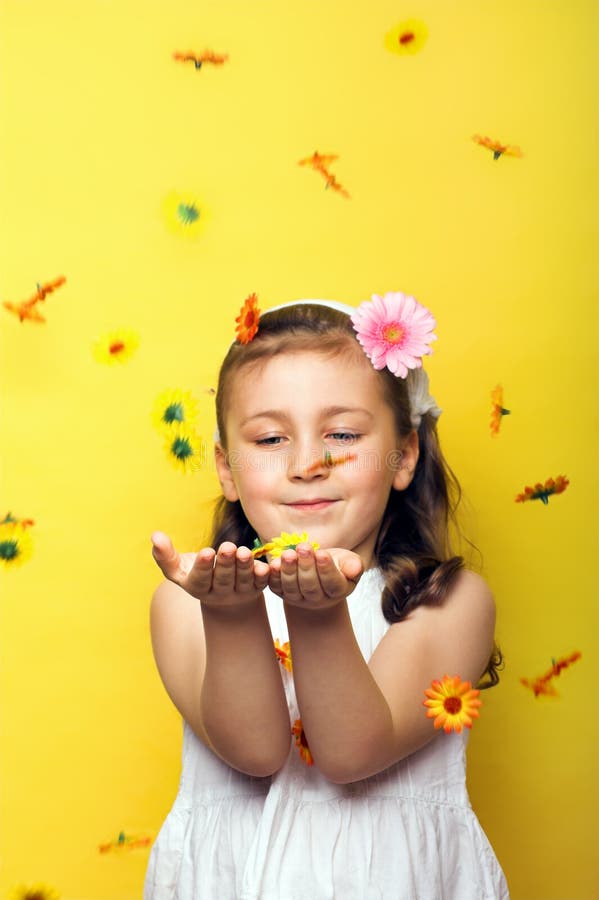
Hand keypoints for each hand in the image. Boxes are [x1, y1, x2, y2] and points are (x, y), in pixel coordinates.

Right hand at [151, 531, 269, 607]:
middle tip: (228, 547)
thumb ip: (165, 555)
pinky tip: (266, 566)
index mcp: (197, 587)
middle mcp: (218, 593)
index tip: (206, 552)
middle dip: (225, 564)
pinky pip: (261, 584)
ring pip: (243, 580)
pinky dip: (264, 576)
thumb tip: (154, 535)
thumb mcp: (178, 568)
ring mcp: (238, 592)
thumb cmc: (195, 573)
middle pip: (223, 579)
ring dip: (245, 566)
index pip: (199, 578)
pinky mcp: (256, 589)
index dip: (203, 566)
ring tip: (245, 551)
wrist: (221, 591)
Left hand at [267, 543, 362, 610]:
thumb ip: (354, 565)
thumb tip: (356, 568)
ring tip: (288, 554)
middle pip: (311, 586)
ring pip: (292, 588)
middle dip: (306, 567)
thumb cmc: (337, 566)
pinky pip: (276, 587)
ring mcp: (298, 598)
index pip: (332, 584)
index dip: (327, 570)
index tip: (322, 554)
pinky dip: (274, 576)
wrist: (319, 576)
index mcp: (337, 591)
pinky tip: (273, 564)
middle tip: (304, 548)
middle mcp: (317, 599)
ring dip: (289, 571)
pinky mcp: (282, 592)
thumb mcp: (349, 562)